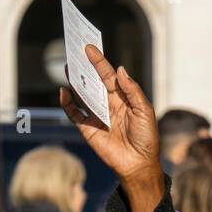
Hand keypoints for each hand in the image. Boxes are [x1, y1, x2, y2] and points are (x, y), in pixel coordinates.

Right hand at [59, 44, 163, 211]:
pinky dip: (66, 103)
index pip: (109, 76)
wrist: (139, 164)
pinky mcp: (88, 128)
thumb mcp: (145, 112)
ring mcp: (97, 116)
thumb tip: (119, 70)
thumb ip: (132, 91)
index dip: (99, 62)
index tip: (89, 48)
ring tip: (67, 66)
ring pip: (81, 94)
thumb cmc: (147, 138)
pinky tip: (64, 92)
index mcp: (124, 99)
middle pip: (93, 82)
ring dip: (74, 81)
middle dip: (84, 67)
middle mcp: (109, 105)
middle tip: (74, 51)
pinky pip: (73, 113)